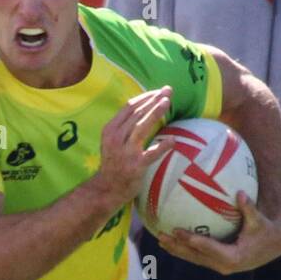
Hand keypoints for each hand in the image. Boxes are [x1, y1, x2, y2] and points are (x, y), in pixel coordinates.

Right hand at [92, 87, 175, 209]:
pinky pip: (151, 154)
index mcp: (110, 130)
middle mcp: (116, 139)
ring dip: (155, 113)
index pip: (129, 107)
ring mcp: (125, 153)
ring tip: (167, 102)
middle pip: (136, 114)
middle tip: (168, 90)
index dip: (145, 97)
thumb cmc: (114, 162)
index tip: (158, 91)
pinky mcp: (135, 166)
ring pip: (141, 128)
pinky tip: (173, 140)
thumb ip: (124, 125)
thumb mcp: (112, 140)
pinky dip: (163, 146)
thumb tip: (144, 107)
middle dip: (153, 100)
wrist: (107, 189)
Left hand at [155, 191, 280, 274]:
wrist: (271, 247)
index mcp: (233, 257)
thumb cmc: (265, 231)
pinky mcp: (216, 263)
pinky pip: (197, 256)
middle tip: (161, 236)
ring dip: (176, 250)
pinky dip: (184, 250)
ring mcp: (219, 266)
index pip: (208, 248)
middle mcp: (223, 265)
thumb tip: (240, 193)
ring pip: (193, 258)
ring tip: (160, 240)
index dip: (192, 240)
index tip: (178, 231)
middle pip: (195, 256)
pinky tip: (171, 242)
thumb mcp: (259, 220)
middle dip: (177, 247)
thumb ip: (249, 208)